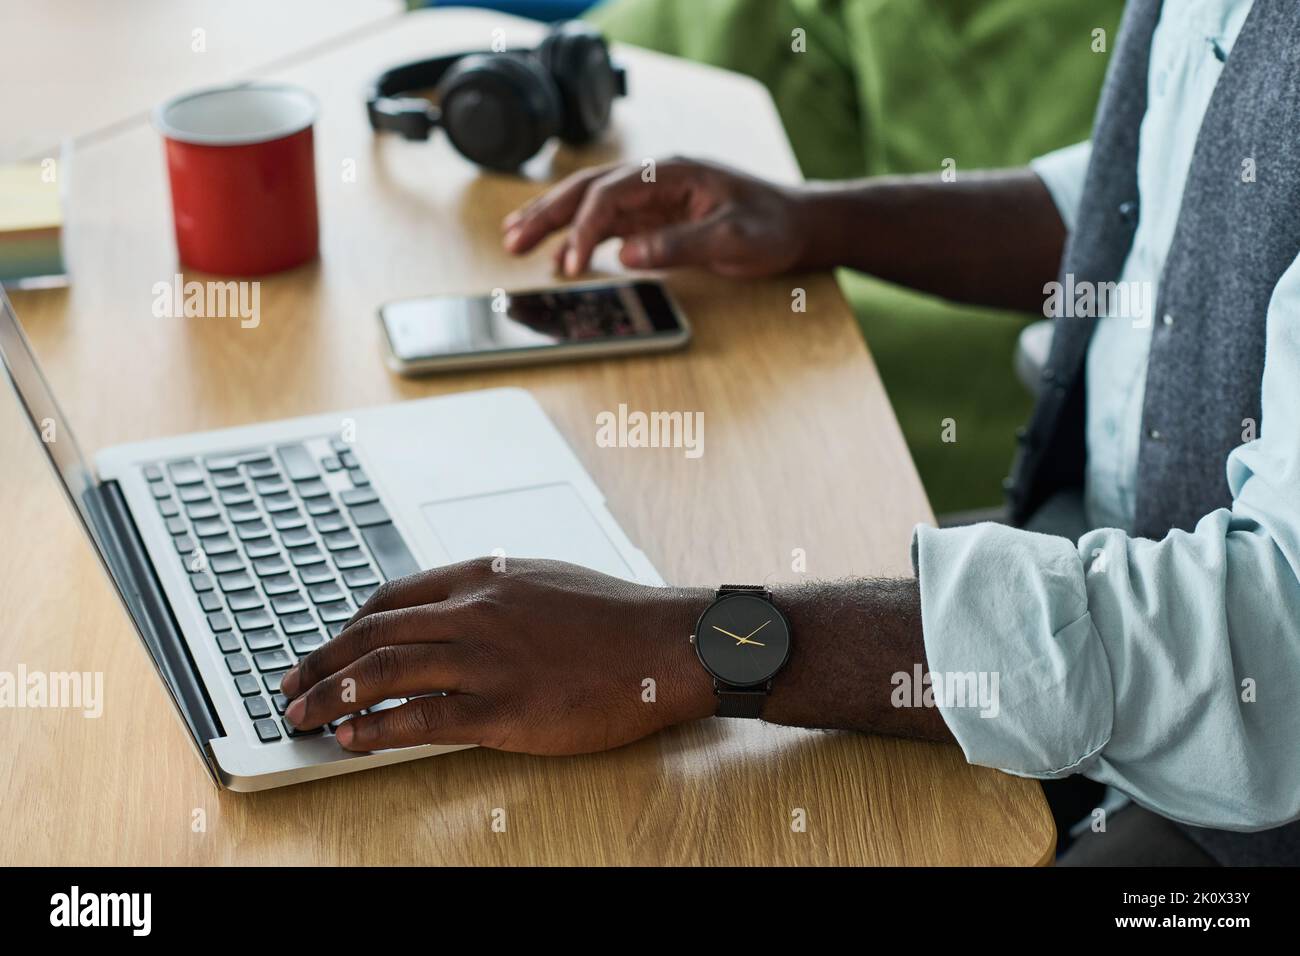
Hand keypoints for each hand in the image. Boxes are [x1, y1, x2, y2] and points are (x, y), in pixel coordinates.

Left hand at [279, 558, 714, 754]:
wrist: (666, 643)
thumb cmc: (613, 615)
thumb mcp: (543, 581)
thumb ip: (491, 594)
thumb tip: (450, 614)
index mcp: (482, 577)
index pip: (390, 599)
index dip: (347, 628)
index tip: (327, 649)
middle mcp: (473, 612)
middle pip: (372, 634)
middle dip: (320, 662)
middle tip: (288, 685)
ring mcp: (485, 660)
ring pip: (383, 673)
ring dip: (330, 695)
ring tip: (300, 716)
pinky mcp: (502, 709)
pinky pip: (420, 719)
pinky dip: (374, 729)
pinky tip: (350, 739)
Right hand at [501, 156, 810, 277]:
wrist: (797, 224)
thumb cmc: (771, 227)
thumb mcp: (734, 239)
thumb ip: (680, 246)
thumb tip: (628, 255)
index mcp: (670, 172)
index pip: (610, 196)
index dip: (585, 231)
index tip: (571, 266)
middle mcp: (653, 178)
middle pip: (586, 190)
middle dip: (547, 215)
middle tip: (513, 242)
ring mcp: (650, 197)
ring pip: (588, 203)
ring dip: (551, 220)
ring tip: (515, 239)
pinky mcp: (652, 217)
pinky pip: (605, 222)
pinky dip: (576, 234)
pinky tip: (555, 248)